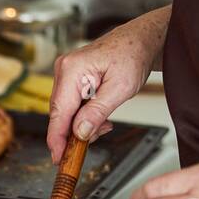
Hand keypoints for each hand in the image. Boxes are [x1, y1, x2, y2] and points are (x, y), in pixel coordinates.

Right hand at [46, 7, 168, 162]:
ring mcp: (66, 74)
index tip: (57, 158)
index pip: (59, 112)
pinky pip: (71, 105)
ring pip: (66, 112)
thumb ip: (97, 112)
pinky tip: (99, 117)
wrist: (141, 40)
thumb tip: (79, 132)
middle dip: (74, 132)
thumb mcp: (121, 88)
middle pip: (60, 114)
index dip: (57, 139)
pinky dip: (84, 116)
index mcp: (72, 69)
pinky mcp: (71, 79)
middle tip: (94, 139)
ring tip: (104, 124)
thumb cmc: (134, 55)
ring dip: (82, 124)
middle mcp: (64, 70)